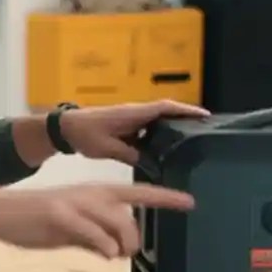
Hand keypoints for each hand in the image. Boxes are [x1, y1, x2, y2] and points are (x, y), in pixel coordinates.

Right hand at [0, 183, 194, 258]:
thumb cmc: (38, 221)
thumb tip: (114, 253)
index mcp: (98, 193)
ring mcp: (77, 204)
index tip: (191, 202)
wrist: (3, 213)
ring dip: (122, 245)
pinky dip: (105, 247)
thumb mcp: (73, 229)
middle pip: (129, 216)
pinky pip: (94, 234)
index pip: (140, 193)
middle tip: (125, 253)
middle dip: (134, 239)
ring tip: (113, 255)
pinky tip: (105, 255)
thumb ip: (95, 237)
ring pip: (117, 223)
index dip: (166, 198)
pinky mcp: (61, 216)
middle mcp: (92, 194)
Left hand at [60, 100, 209, 164]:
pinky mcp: (127, 124)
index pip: (166, 107)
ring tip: (192, 139)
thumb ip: (132, 154)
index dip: (186, 110)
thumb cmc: (86, 135)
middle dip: (186, 117)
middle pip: (167, 111)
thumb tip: (153, 164)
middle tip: (205, 130)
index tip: (205, 115)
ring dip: (174, 125)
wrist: (66, 129)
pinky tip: (166, 147)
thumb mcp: (109, 149)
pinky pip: (149, 126)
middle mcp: (136, 112)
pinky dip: (160, 133)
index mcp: (134, 113)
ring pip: (158, 120)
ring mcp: (131, 117)